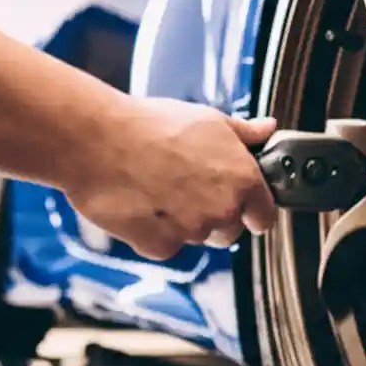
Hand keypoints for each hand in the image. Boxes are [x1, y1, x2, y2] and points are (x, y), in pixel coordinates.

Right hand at [61, 98, 278, 259]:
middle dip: (216, 216)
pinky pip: (166, 245)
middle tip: (189, 187)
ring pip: (196, 236)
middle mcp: (223, 210)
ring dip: (184, 221)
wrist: (98, 141)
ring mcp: (192, 232)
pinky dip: (156, 231)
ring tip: (158, 187)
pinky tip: (141, 202)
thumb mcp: (207, 119)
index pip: (265, 215)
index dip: (255, 212)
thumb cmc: (151, 124)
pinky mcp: (160, 247)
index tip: (245, 207)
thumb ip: (244, 132)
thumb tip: (267, 129)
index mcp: (242, 179)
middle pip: (230, 231)